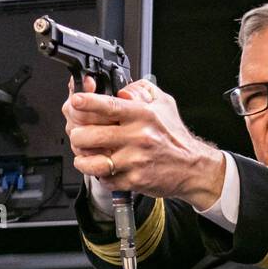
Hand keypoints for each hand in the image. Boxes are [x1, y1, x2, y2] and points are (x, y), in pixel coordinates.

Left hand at [62, 75, 225, 208]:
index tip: (75, 101)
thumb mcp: (164, 103)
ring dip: (83, 159)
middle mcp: (137, 137)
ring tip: (85, 155)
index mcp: (142, 115)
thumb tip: (119, 88)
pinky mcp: (134, 180)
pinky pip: (105, 179)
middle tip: (79, 134)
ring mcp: (134, 160)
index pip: (108, 105)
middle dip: (77, 134)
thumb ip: (141, 90)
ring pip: (93, 162)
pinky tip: (105, 168)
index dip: (86, 102)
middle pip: (90, 135)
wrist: (193, 168)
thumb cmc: (175, 137)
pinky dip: (100, 175)